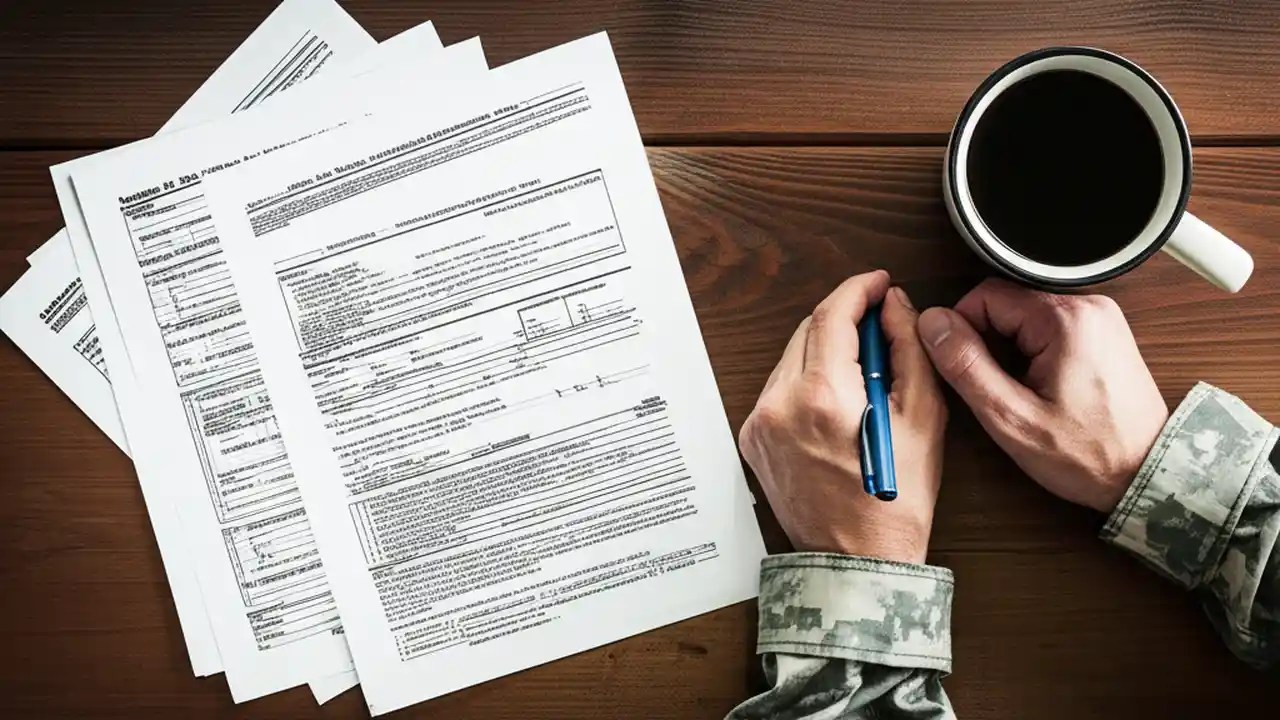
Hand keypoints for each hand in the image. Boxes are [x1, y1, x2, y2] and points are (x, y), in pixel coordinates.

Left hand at [738, 271, 947, 563]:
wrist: (855, 561)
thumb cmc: (895, 501)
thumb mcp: (922, 419)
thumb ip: (908, 350)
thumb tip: (895, 306)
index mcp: (821, 397)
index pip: (832, 314)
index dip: (859, 290)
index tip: (879, 283)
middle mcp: (779, 405)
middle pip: (808, 330)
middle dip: (845, 321)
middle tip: (881, 332)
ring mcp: (759, 423)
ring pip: (791, 358)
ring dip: (825, 351)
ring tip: (864, 378)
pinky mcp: (752, 439)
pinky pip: (779, 389)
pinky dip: (807, 381)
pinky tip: (838, 403)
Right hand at [916, 278, 1167, 512]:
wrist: (1148, 473)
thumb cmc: (1091, 455)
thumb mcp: (1012, 418)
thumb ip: (966, 365)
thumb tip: (933, 324)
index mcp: (1066, 319)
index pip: (986, 295)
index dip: (962, 330)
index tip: (965, 368)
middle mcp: (1088, 307)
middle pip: (1007, 303)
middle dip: (988, 342)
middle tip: (995, 387)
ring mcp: (1099, 319)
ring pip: (1026, 317)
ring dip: (1010, 350)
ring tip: (1022, 391)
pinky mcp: (1103, 333)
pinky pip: (1049, 328)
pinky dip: (1034, 354)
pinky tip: (1042, 387)